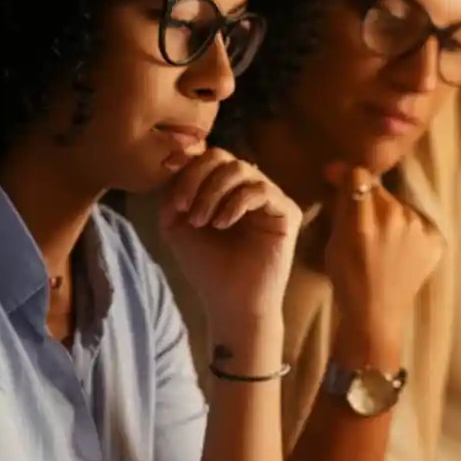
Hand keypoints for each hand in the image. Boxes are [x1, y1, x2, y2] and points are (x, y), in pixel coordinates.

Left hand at [159, 147, 300, 339]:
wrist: (231, 303)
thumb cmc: (207, 268)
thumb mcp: (176, 226)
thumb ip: (172, 193)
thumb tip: (173, 164)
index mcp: (226, 189)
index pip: (207, 159)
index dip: (187, 167)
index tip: (172, 196)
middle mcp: (250, 188)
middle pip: (222, 156)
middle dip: (197, 178)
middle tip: (184, 209)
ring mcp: (271, 198)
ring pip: (240, 168)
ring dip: (212, 192)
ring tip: (201, 221)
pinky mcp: (287, 212)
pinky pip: (260, 190)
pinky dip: (235, 203)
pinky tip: (222, 224)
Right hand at [323, 164, 442, 348]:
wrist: (376, 316)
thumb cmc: (348, 280)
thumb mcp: (334, 242)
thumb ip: (341, 207)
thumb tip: (340, 175)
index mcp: (366, 218)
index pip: (359, 175)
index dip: (346, 175)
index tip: (338, 180)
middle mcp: (396, 217)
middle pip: (380, 192)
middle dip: (368, 200)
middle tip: (362, 222)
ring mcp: (420, 229)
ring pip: (400, 207)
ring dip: (389, 216)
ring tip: (382, 241)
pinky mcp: (436, 241)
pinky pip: (418, 224)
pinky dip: (408, 232)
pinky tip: (399, 251)